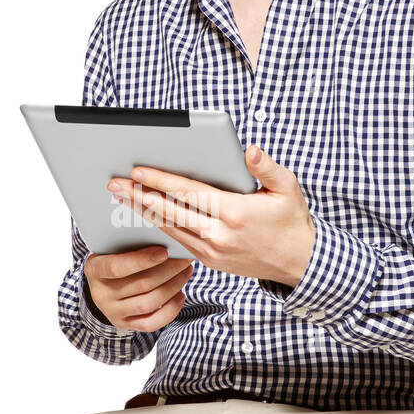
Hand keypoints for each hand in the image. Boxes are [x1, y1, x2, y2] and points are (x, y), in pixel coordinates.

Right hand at [84, 246, 193, 331]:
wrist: (102, 284)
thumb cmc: (114, 257)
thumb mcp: (113, 248)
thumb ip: (132, 244)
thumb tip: (166, 239)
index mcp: (94, 269)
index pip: (117, 267)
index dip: (141, 261)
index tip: (164, 252)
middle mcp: (101, 294)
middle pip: (140, 285)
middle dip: (168, 271)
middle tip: (185, 259)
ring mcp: (113, 312)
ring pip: (148, 303)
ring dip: (173, 286)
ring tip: (186, 271)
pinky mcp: (125, 324)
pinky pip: (151, 323)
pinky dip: (170, 310)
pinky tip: (180, 294)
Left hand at [107, 145, 314, 287]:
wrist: (299, 263)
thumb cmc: (292, 221)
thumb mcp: (288, 188)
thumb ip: (267, 168)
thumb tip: (250, 151)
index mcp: (234, 213)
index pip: (188, 193)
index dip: (160, 182)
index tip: (137, 172)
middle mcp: (219, 235)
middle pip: (170, 212)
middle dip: (139, 197)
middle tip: (113, 184)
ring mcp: (213, 252)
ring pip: (170, 229)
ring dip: (144, 212)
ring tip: (122, 197)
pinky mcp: (211, 262)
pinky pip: (179, 241)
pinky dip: (161, 227)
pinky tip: (147, 215)